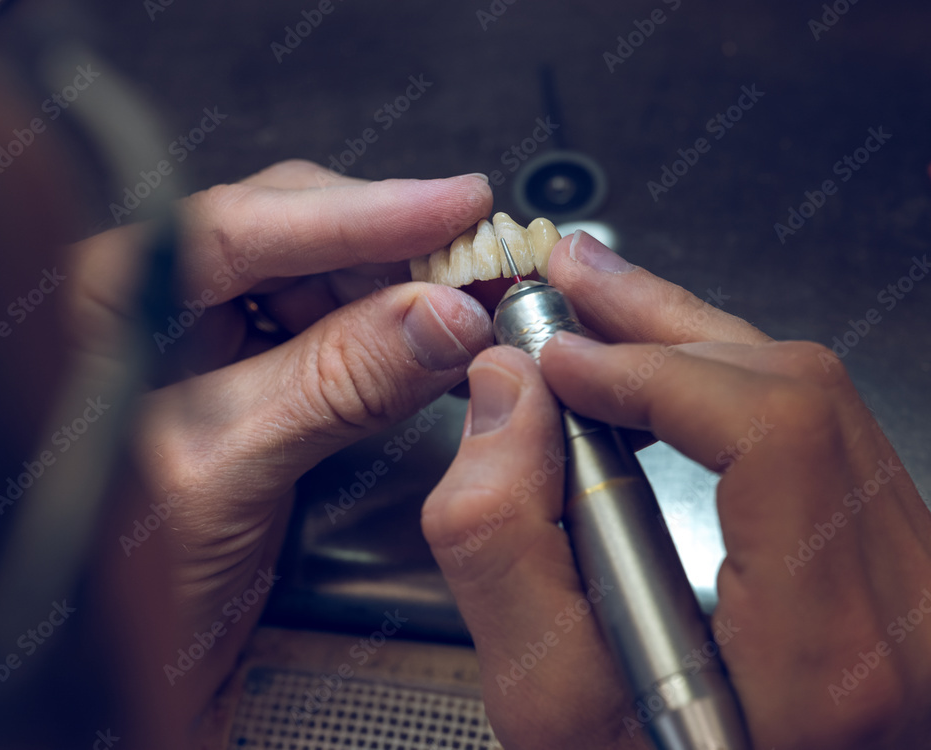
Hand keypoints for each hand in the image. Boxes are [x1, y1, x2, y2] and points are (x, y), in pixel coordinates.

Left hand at [69, 160, 494, 727]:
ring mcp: (204, 331)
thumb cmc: (116, 571)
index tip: (455, 206)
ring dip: (403, 289)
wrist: (111, 656)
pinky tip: (431, 342)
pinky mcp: (248, 370)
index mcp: (105, 297)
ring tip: (470, 304)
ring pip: (321, 277)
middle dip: (395, 248)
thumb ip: (334, 383)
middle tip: (482, 263)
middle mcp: (155, 296)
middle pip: (290, 235)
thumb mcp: (225, 469)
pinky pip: (331, 327)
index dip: (361, 213)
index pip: (240, 225)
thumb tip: (442, 317)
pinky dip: (391, 332)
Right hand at [421, 230, 930, 748]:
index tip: (564, 355)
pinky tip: (666, 378)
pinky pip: (820, 435)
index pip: (775, 428)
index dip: (656, 367)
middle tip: (574, 284)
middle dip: (660, 322)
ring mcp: (915, 579)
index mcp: (826, 652)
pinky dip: (726, 390)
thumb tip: (506, 396)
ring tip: (607, 314)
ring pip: (817, 398)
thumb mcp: (549, 705)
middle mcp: (902, 606)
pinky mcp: (898, 562)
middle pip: (800, 389)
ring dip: (691, 345)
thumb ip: (503, 548)